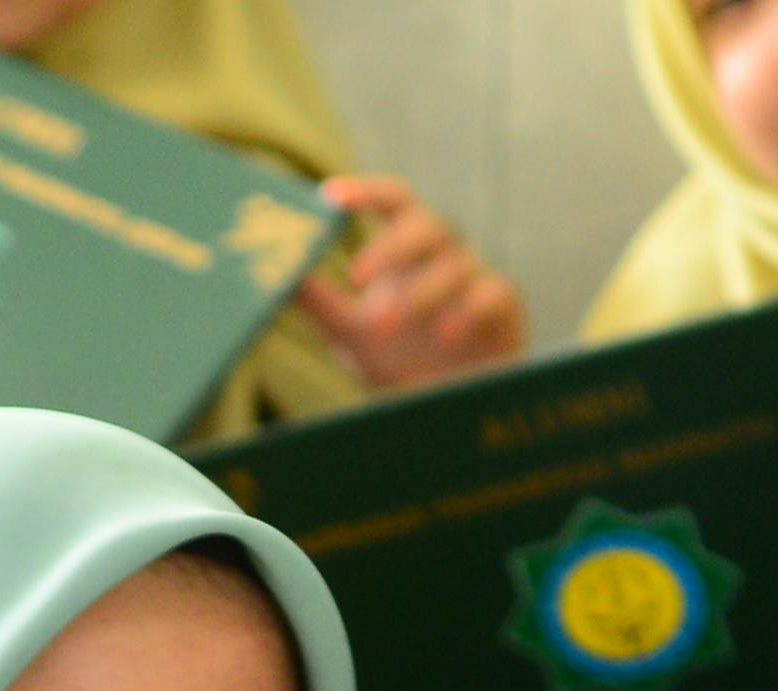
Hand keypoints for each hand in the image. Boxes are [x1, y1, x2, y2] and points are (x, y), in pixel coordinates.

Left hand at [295, 173, 524, 391]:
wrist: (444, 411)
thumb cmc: (399, 360)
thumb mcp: (349, 332)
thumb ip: (318, 301)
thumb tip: (272, 273)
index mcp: (406, 250)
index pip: (393, 200)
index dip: (366, 190)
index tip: (331, 196)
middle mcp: (443, 255)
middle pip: (426, 223)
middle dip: (391, 245)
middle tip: (356, 275)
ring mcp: (476, 278)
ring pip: (454, 263)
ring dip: (416, 293)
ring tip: (384, 327)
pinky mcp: (505, 309)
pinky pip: (493, 292)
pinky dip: (468, 309)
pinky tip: (444, 334)